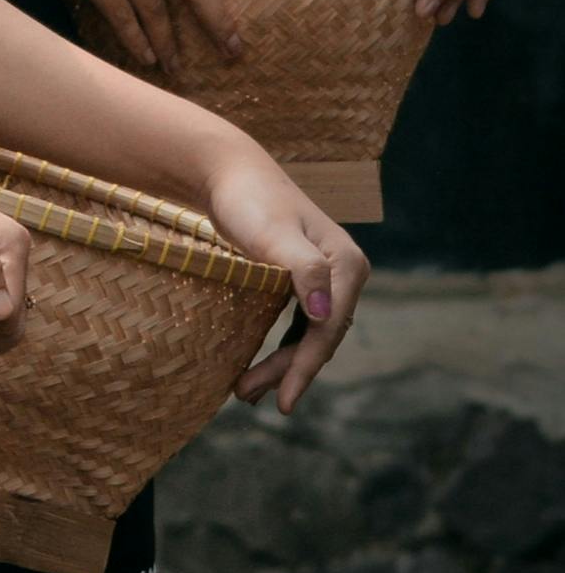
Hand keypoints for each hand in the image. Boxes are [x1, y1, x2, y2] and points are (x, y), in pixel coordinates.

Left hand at [205, 149, 369, 415]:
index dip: (306, 367)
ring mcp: (323, 277)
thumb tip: (324, 316)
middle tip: (246, 395)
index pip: (328, 329)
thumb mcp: (272, 235)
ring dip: (281, 364)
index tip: (284, 400)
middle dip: (287, 371)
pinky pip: (296, 324)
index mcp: (345, 264)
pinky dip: (279, 346)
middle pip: (319, 336)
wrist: (227, 172)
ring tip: (245, 391)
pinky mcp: (300, 279)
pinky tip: (259, 366)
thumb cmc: (249, 200)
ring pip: (307, 334)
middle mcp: (342, 273)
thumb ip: (302, 271)